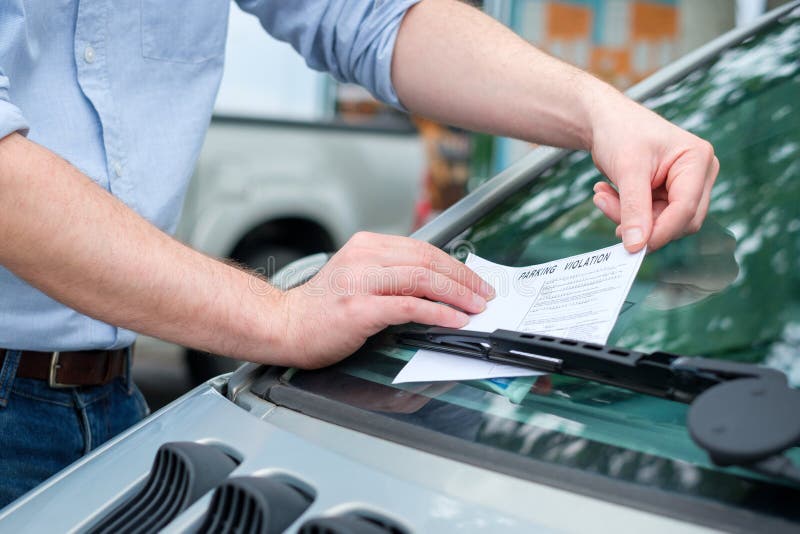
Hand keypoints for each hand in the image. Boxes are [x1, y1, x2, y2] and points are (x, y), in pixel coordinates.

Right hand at [274, 232, 494, 368]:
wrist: (286, 326)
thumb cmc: (323, 308)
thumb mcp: (359, 276)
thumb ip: (392, 274)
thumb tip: (438, 284)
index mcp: (367, 245)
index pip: (424, 249)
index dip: (455, 265)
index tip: (474, 280)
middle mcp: (364, 257)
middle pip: (428, 260)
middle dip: (463, 278)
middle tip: (483, 294)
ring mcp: (360, 282)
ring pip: (422, 278)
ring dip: (456, 294)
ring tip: (475, 307)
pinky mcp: (359, 308)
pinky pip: (410, 306)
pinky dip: (438, 313)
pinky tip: (454, 320)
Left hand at [588, 92, 719, 251]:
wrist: (604, 120)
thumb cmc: (620, 132)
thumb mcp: (627, 170)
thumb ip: (634, 208)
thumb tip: (636, 246)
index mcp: (698, 160)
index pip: (687, 208)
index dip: (661, 231)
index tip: (632, 245)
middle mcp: (698, 174)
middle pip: (679, 220)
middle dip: (642, 221)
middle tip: (604, 204)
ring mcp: (684, 186)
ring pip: (662, 223)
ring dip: (628, 217)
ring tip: (601, 195)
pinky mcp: (667, 195)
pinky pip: (650, 218)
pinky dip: (625, 212)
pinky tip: (606, 194)